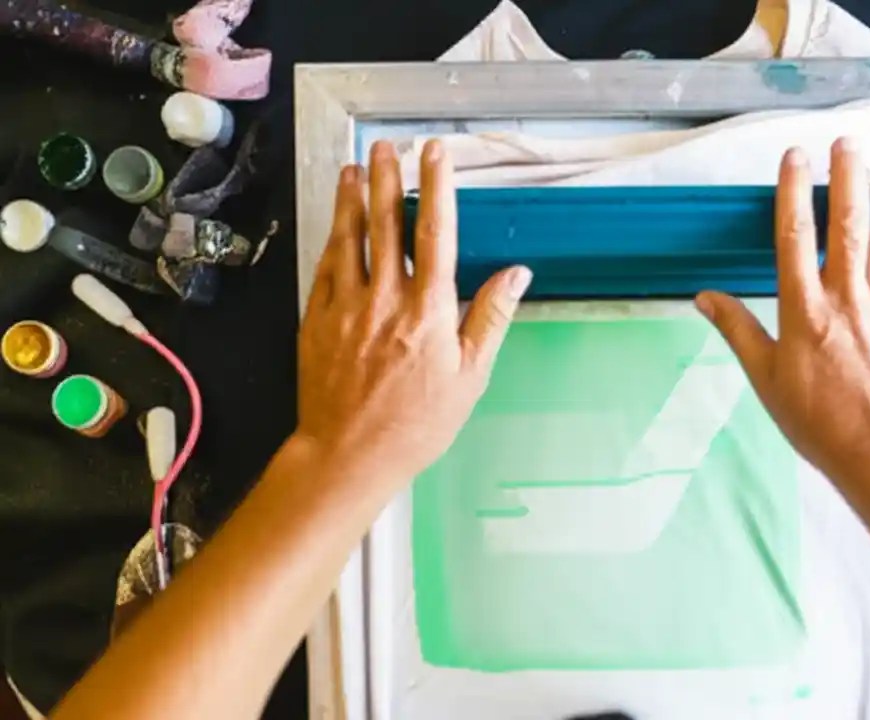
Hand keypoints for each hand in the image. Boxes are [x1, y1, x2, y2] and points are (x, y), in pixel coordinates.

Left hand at [297, 140, 530, 481]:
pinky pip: (325, 268)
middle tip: (386, 147)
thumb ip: (491, 318)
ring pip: (349, 239)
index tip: (435, 155)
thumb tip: (518, 275)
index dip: (436, 188)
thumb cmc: (417, 424)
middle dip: (386, 179)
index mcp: (429, 311)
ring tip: (355, 169)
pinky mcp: (317, 321)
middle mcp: (386, 300)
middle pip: (385, 224)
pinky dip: (332, 238)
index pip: (435, 233)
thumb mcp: (471, 376)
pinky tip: (335, 223)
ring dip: (352, 199)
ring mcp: (346, 307)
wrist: (349, 455)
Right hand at [697, 139, 869, 479]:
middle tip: (843, 142)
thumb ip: (738, 332)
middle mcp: (845, 297)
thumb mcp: (766, 381)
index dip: (792, 191)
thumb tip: (705, 297)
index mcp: (803, 311)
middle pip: (844, 223)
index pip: (794, 237)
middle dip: (843, 178)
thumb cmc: (821, 424)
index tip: (794, 158)